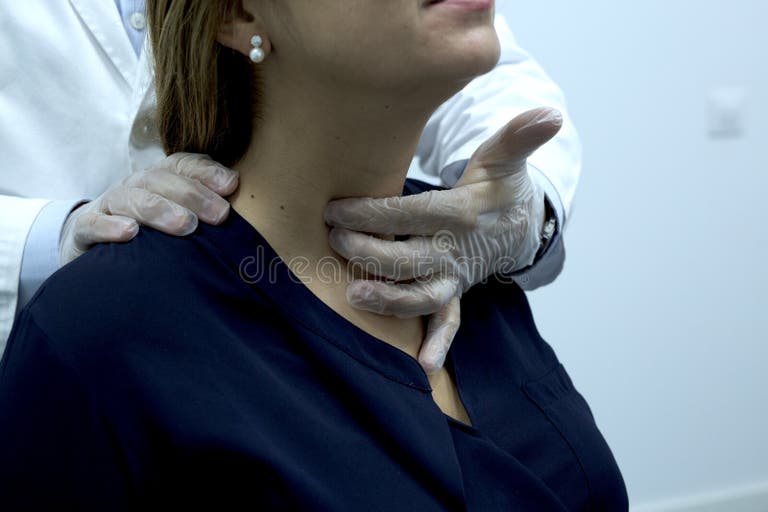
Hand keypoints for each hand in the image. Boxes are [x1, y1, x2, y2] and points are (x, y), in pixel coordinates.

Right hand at [59, 153, 238, 264]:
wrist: (89, 243)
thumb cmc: (148, 232)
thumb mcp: (177, 217)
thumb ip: (206, 211)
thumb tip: (246, 213)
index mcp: (159, 180)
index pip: (183, 165)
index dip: (207, 172)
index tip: (233, 186)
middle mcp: (134, 186)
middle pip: (161, 180)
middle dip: (193, 195)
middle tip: (220, 215)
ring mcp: (108, 206)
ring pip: (131, 199)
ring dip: (159, 209)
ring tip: (185, 226)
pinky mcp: (84, 230)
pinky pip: (94, 224)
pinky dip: (111, 227)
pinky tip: (130, 234)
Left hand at [323, 107, 561, 373]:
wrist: (518, 226)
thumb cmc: (500, 188)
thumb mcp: (504, 160)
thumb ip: (517, 137)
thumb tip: (550, 113)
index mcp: (464, 213)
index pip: (414, 213)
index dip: (374, 213)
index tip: (335, 209)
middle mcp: (458, 250)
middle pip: (410, 257)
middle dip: (369, 253)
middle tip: (334, 242)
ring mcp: (456, 276)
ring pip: (423, 294)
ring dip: (391, 299)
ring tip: (356, 296)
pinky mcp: (455, 292)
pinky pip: (449, 322)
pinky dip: (439, 344)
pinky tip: (423, 367)